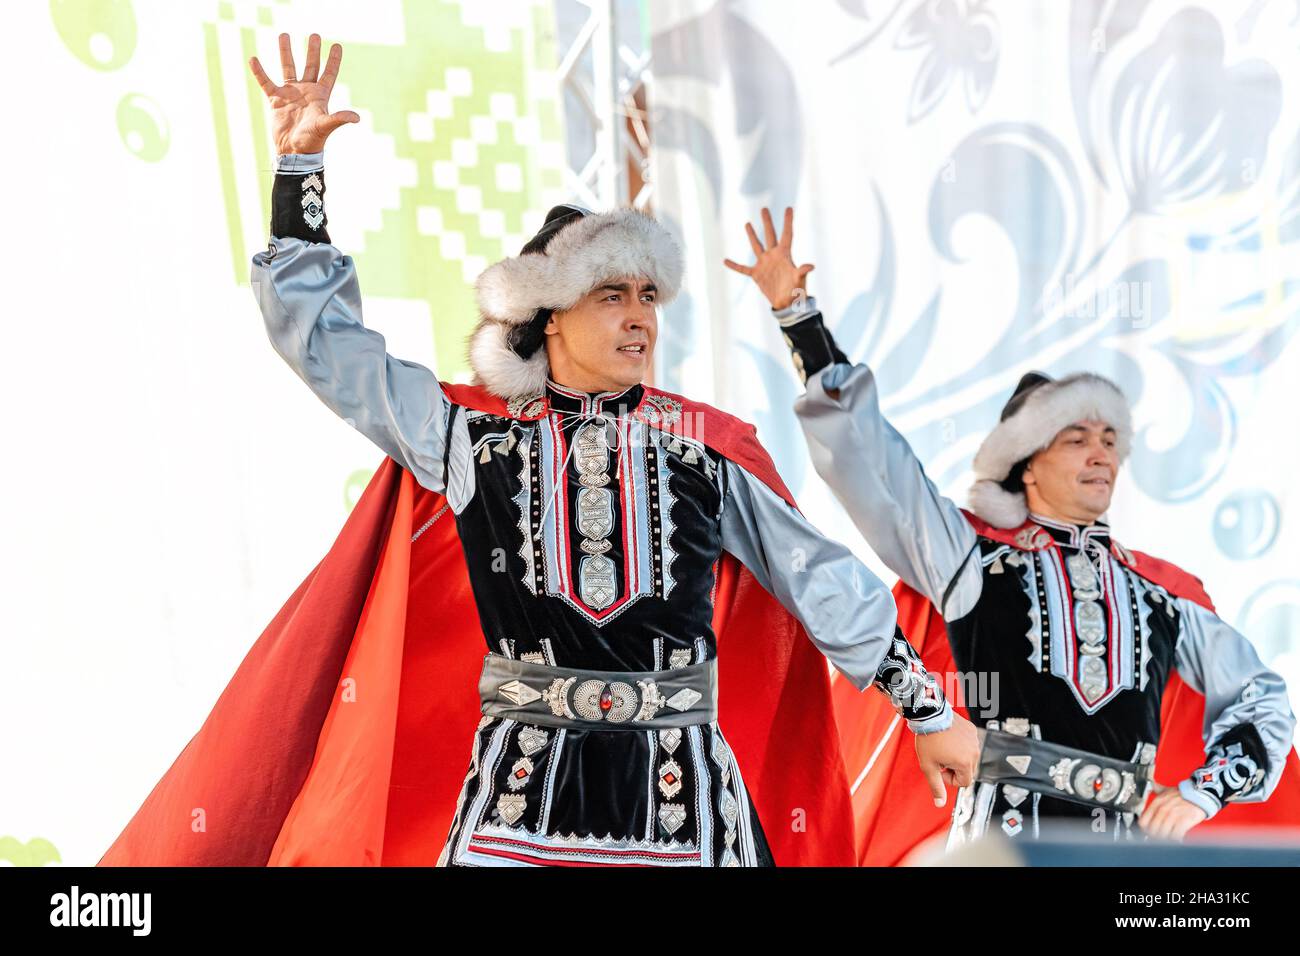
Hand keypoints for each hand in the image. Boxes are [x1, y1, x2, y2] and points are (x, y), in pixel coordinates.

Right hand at [248, 33, 358, 154]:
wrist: (294, 151)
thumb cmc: (313, 140)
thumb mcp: (325, 126)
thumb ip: (339, 119)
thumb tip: (356, 118)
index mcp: (321, 95)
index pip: (329, 73)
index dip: (333, 60)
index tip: (337, 45)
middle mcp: (306, 91)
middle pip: (311, 66)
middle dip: (313, 51)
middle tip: (314, 35)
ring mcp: (291, 94)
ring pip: (288, 68)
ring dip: (286, 52)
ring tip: (284, 35)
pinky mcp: (276, 99)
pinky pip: (266, 82)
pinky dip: (259, 72)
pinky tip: (253, 59)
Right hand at [723, 207, 814, 309]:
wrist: (786, 304)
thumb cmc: (796, 291)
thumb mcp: (799, 280)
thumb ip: (803, 271)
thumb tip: (811, 266)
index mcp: (785, 255)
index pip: (787, 234)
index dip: (788, 221)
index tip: (789, 208)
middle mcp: (773, 256)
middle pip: (770, 235)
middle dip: (767, 222)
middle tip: (764, 209)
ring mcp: (764, 264)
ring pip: (756, 246)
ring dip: (752, 235)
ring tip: (747, 223)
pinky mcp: (756, 274)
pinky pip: (743, 268)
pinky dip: (734, 265)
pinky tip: (725, 260)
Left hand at [915, 712, 979, 806]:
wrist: (929, 714)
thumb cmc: (928, 740)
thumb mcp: (928, 766)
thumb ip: (936, 786)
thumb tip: (940, 804)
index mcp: (965, 763)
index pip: (964, 782)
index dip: (949, 779)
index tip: (939, 768)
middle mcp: (974, 752)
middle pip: (967, 770)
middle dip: (954, 768)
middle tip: (940, 758)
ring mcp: (975, 740)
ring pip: (968, 757)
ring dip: (957, 757)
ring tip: (943, 747)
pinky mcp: (972, 730)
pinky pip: (969, 744)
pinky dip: (960, 745)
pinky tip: (947, 738)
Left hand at [1139, 785, 1207, 840]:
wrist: (1202, 794)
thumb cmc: (1185, 794)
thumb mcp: (1167, 789)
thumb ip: (1157, 788)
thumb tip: (1150, 784)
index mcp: (1157, 802)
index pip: (1143, 822)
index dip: (1146, 829)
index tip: (1149, 832)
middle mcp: (1163, 808)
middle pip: (1152, 830)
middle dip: (1155, 836)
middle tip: (1160, 838)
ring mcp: (1173, 814)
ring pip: (1162, 834)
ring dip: (1165, 839)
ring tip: (1169, 839)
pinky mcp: (1184, 820)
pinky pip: (1175, 835)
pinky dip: (1175, 839)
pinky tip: (1177, 838)